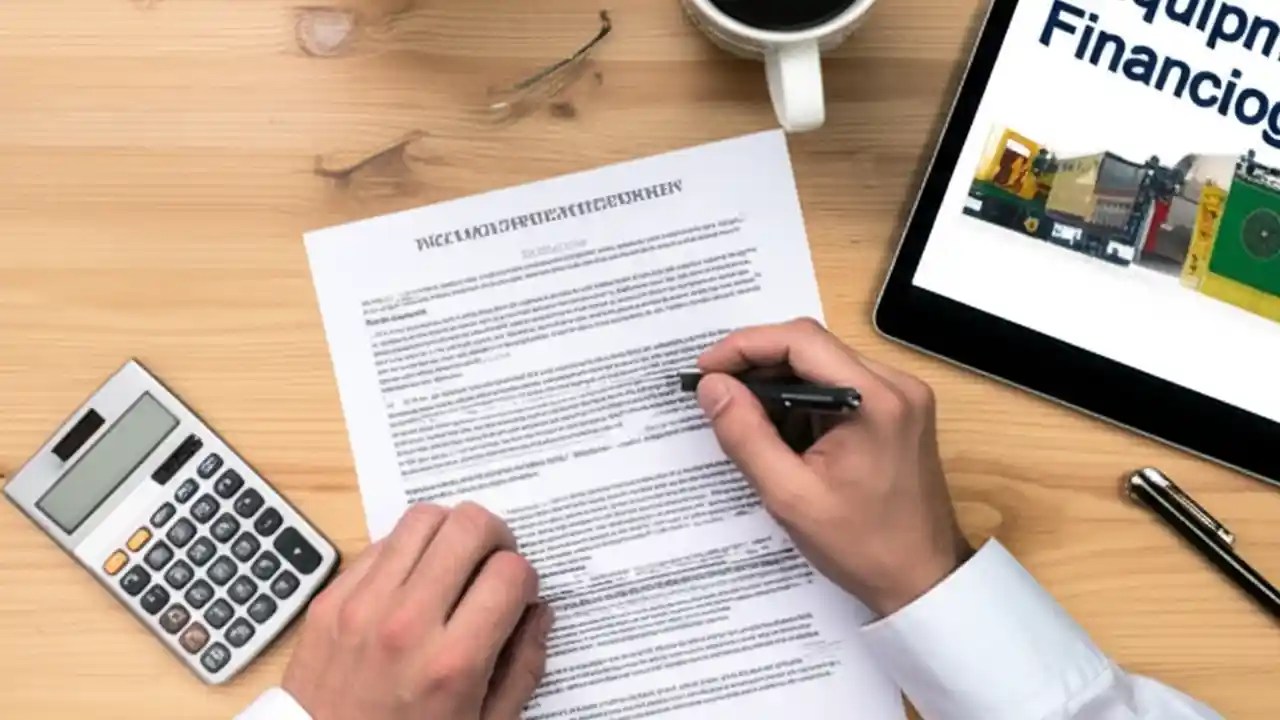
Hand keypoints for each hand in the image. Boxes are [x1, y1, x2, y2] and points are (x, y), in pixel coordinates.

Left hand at [282, 502, 553, 719]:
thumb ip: (522, 668)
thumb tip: (538, 611)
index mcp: (454, 662)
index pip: (511, 572)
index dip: (525, 579)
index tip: (517, 596)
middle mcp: (407, 623)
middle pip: (469, 525)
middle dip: (495, 537)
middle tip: (491, 564)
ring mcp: (361, 606)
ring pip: (422, 518)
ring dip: (449, 533)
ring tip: (453, 564)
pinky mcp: (328, 600)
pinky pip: (379, 544)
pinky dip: (406, 552)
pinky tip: (412, 582)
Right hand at [695, 319, 972, 615]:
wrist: (924, 579)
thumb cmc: (863, 546)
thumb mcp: (790, 496)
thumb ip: (746, 435)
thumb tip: (713, 387)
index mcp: (875, 400)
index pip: (801, 341)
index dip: (745, 345)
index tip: (707, 369)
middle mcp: (896, 385)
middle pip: (812, 347)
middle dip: (758, 364)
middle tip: (716, 393)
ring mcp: (902, 396)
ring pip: (824, 364)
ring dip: (780, 384)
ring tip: (745, 419)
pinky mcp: (899, 410)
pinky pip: (840, 385)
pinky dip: (804, 400)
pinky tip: (782, 433)